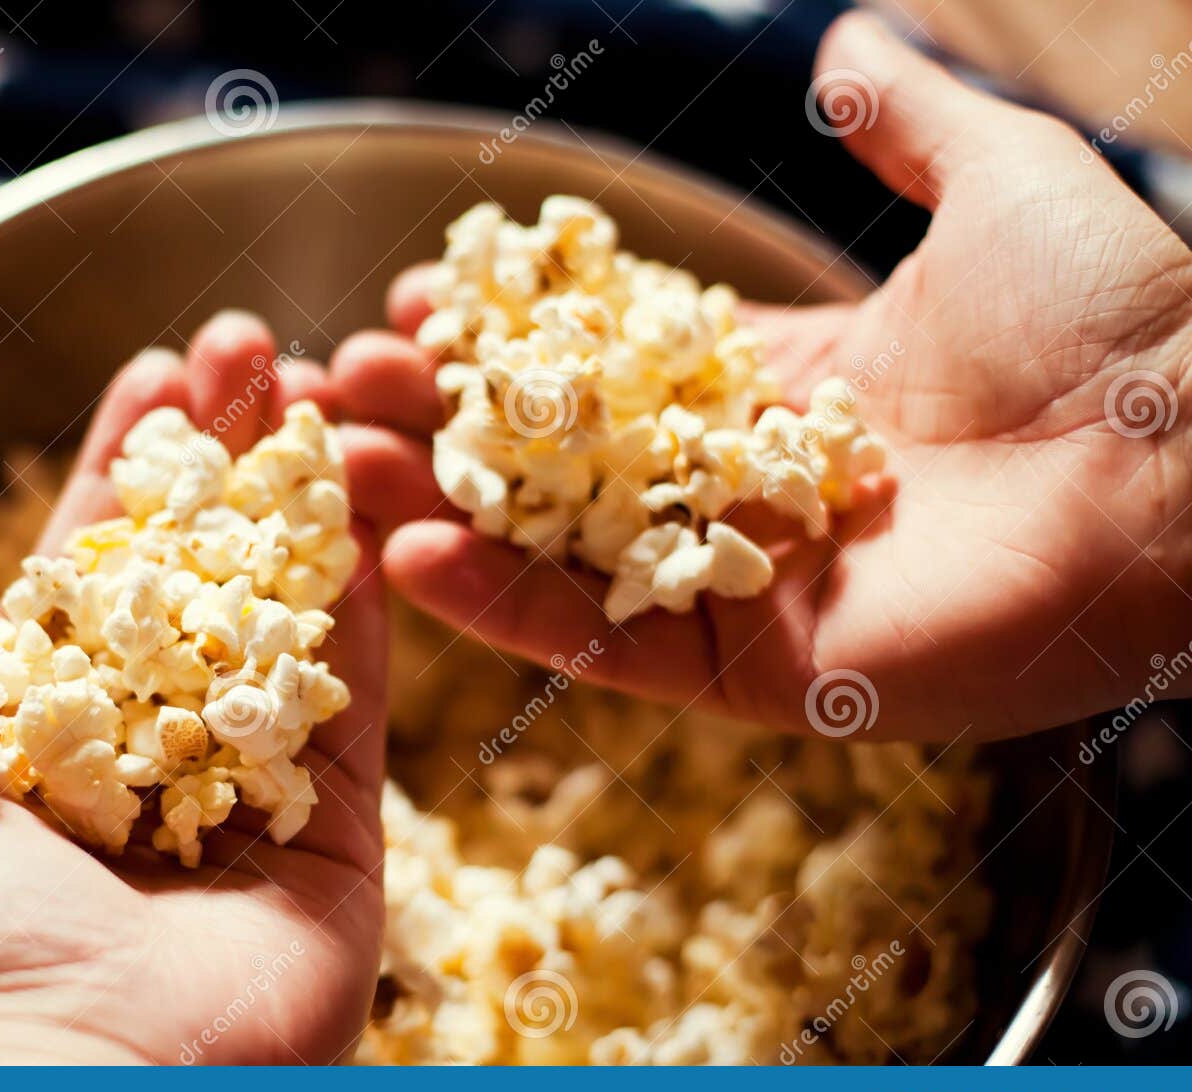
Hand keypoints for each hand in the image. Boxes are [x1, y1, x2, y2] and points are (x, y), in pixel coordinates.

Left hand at [0, 313, 385, 1064]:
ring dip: (301, 499)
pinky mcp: (349, 829)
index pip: (103, 575)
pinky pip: (361, 698)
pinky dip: (367, 606)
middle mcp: (166, 749)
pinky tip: (366, 505)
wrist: (93, 1089)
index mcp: (63, 737)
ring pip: (288, 614)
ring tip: (311, 386)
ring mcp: (262, 784)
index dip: (128, 470)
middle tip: (245, 345)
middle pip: (204, 572)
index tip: (154, 374)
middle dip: (222, 456)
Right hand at [319, 11, 1191, 742]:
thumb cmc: (1112, 324)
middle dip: (441, 425)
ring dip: (435, 512)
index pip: (603, 376)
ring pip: (552, 559)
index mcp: (779, 392)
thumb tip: (846, 45)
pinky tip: (405, 553)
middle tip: (336, 389)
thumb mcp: (996, 187)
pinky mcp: (750, 674)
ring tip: (334, 464)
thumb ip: (905, 123)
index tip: (417, 306)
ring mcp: (738, 590)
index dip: (506, 345)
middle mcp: (741, 496)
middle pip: (552, 469)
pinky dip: (500, 607)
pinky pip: (603, 644)